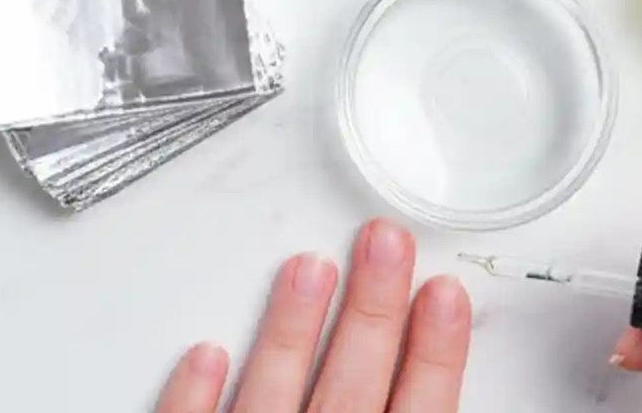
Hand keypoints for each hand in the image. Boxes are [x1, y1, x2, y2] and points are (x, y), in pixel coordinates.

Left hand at [155, 218, 471, 412]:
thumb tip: (431, 395)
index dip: (437, 354)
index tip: (445, 294)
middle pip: (351, 389)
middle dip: (373, 309)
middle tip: (384, 243)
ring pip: (271, 397)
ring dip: (291, 330)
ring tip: (307, 267)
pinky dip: (196, 397)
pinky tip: (205, 353)